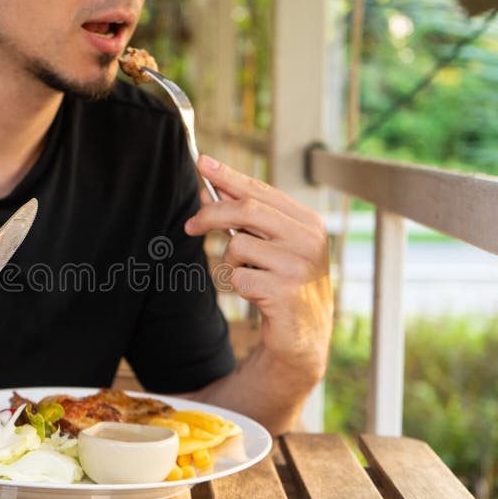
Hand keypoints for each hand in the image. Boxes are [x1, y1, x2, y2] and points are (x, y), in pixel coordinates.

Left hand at [185, 155, 332, 381]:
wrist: (304, 336)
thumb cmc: (283, 284)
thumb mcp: (268, 247)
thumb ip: (243, 220)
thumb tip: (208, 190)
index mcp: (308, 222)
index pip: (261, 191)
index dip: (228, 176)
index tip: (202, 162)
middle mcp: (309, 240)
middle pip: (247, 210)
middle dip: (212, 215)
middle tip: (190, 226)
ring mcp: (299, 266)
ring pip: (238, 246)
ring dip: (230, 262)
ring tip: (248, 275)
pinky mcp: (285, 293)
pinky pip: (238, 278)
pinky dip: (237, 286)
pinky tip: (256, 296)